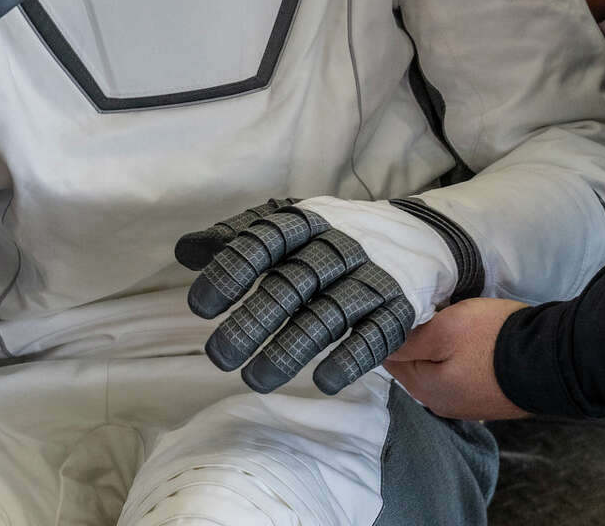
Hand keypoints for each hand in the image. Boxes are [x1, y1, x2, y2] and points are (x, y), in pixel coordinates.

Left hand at [177, 197, 455, 395]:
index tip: (199, 307)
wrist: (418, 236)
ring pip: (328, 315)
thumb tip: (185, 252)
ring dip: (291, 349)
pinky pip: (376, 334)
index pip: (265, 242)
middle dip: (254, 321)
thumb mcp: (289, 225)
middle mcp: (339, 246)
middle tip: (218, 356)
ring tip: (255, 380)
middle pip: (292, 285)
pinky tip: (323, 381)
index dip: (232, 271)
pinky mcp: (399, 307)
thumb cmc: (333, 236)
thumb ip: (238, 236)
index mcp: (307, 222)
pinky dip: (350, 357)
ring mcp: (372, 277)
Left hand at [384, 298, 530, 419]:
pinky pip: (461, 374)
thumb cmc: (495, 340)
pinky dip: (460, 357)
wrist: (554, 359)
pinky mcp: (487, 397)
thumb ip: (408, 340)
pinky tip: (473, 341)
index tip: (408, 309)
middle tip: (435, 311)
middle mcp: (442, 404)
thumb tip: (382, 344)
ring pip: (438, 368)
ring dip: (440, 347)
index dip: (397, 330)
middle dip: (419, 339)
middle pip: (414, 364)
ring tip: (455, 322)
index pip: (391, 357)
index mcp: (426, 390)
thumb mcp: (444, 330)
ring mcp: (466, 404)